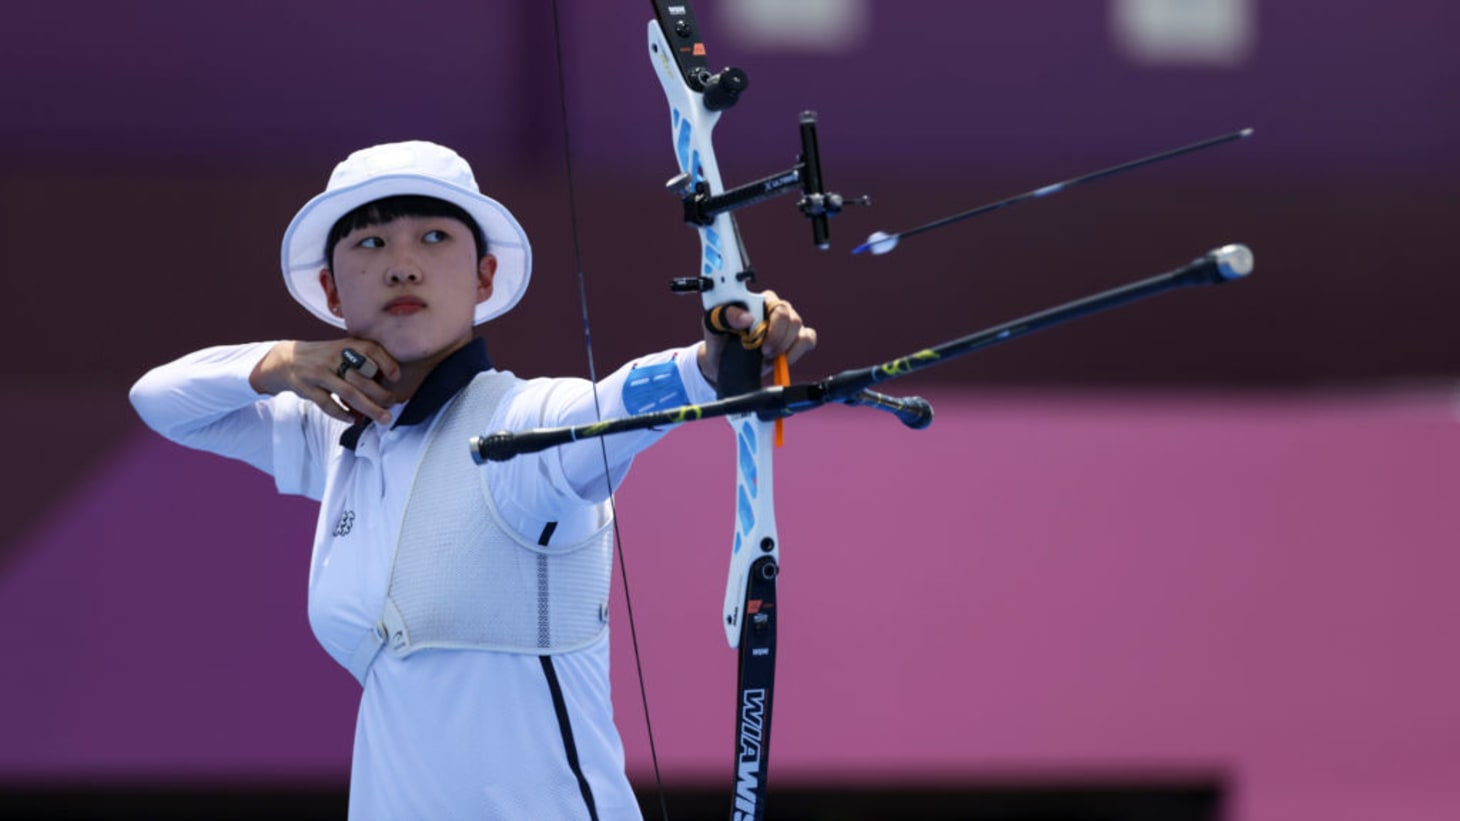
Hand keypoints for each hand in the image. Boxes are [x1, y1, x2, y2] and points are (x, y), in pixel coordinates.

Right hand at [250, 340, 401, 423]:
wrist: (286, 359)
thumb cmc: (323, 357)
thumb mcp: (342, 350)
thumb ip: (362, 360)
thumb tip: (388, 381)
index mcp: (346, 346)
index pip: (370, 349)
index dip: (386, 362)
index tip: (396, 377)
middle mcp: (333, 357)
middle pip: (362, 378)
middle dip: (381, 394)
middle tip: (393, 404)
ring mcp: (319, 373)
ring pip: (348, 393)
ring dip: (369, 408)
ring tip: (383, 418)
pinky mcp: (307, 387)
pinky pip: (327, 403)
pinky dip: (342, 413)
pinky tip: (354, 420)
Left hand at [699, 289, 816, 385]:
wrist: (723, 363)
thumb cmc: (720, 339)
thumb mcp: (713, 325)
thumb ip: (725, 316)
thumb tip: (747, 318)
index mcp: (758, 300)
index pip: (774, 303)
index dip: (769, 323)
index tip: (756, 338)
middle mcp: (776, 308)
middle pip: (790, 317)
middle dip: (777, 338)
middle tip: (762, 351)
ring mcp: (788, 324)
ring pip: (799, 330)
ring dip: (784, 347)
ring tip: (767, 356)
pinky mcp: (796, 339)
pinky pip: (808, 339)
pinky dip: (796, 352)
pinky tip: (782, 359)